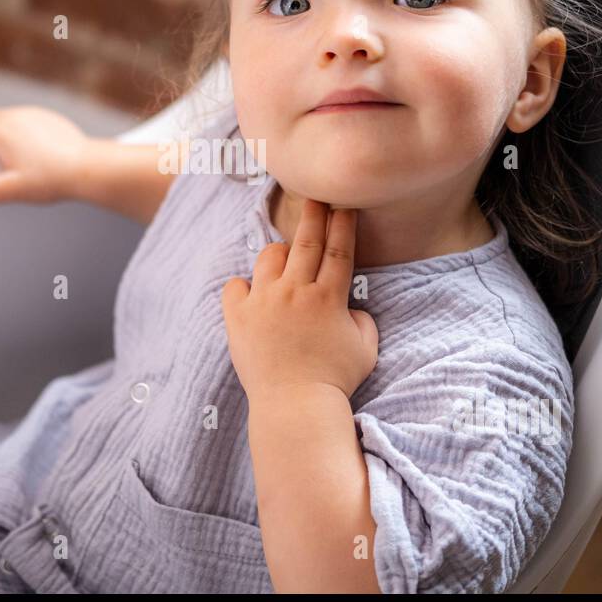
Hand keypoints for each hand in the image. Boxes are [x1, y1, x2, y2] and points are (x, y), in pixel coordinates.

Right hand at [0, 105, 90, 208]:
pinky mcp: (48, 118)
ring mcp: (32, 114)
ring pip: (4, 120)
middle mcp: (15, 116)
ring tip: (13, 165)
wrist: (90, 167)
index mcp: (1, 130)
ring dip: (0, 137)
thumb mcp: (14, 190)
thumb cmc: (55, 177)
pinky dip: (21, 136)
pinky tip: (33, 158)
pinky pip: (24, 122)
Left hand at [221, 199, 378, 401]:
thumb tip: (349, 306)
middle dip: (314, 213)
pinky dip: (243, 286)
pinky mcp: (238, 317)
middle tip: (315, 195)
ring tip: (285, 264)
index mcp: (328, 297)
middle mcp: (296, 292)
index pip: (338, 249)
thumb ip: (361, 319)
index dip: (342, 222)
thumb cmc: (334, 380)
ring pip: (270, 257)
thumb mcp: (366, 348)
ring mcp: (264, 302)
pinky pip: (235, 285)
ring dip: (279, 255)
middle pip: (306, 241)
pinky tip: (252, 295)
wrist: (295, 406)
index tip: (343, 202)